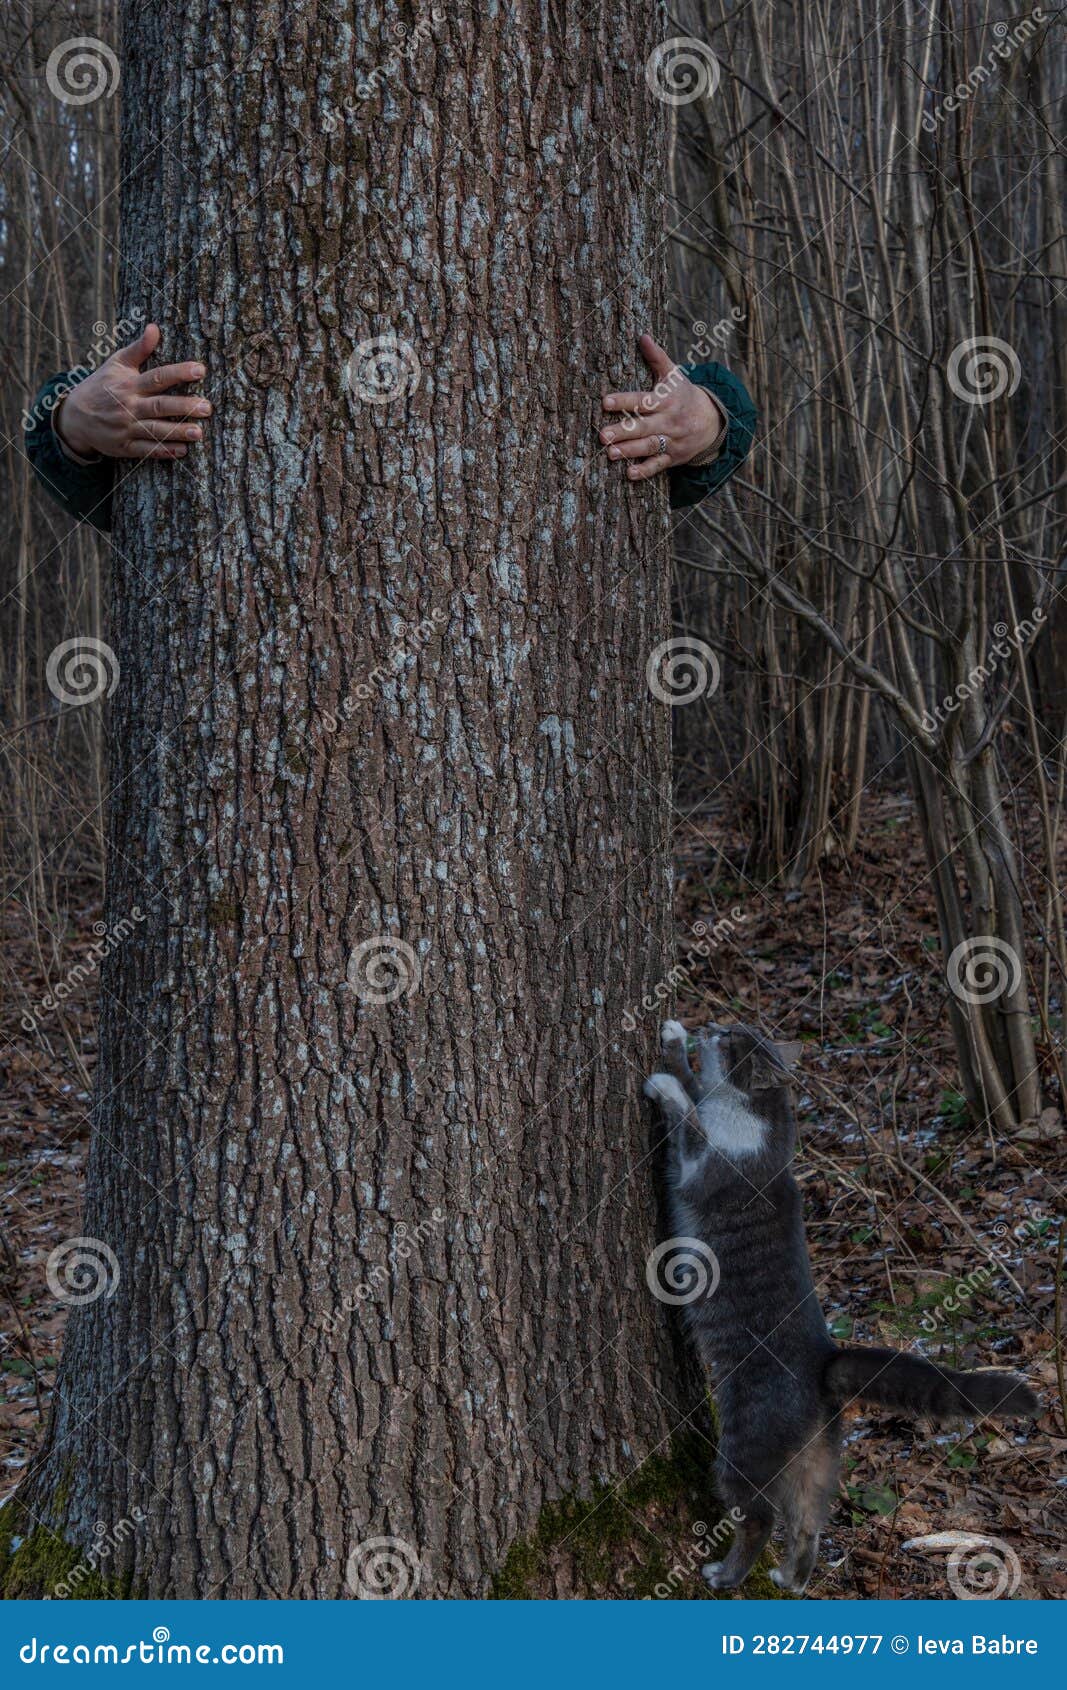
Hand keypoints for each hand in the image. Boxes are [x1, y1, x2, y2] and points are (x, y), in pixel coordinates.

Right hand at [54, 323, 209, 461]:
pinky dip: (164, 451)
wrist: (74, 417)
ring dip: (177, 432)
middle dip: (184, 406)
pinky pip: (146, 450)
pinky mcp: (125, 447)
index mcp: (129, 384)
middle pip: (160, 405)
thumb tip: (155, 327)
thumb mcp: (116, 364)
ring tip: (199, 432)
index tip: (200, 370)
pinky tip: (183, 451)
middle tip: (207, 407)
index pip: (157, 377)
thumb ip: (138, 348)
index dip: (179, 373)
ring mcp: (126, 427)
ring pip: (155, 430)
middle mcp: (129, 406)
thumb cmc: (101, 386)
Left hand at [599, 332, 724, 481]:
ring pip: (649, 447)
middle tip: (602, 435)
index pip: (643, 400)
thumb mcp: (673, 376)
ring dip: (630, 451)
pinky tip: (629, 474)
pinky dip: (645, 471)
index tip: (605, 401)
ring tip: (610, 454)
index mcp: (666, 400)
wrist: (712, 421)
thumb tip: (642, 336)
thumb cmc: (684, 395)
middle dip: (623, 432)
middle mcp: (668, 421)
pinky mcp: (673, 457)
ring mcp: (671, 440)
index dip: (624, 401)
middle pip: (643, 426)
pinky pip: (659, 465)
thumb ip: (657, 358)